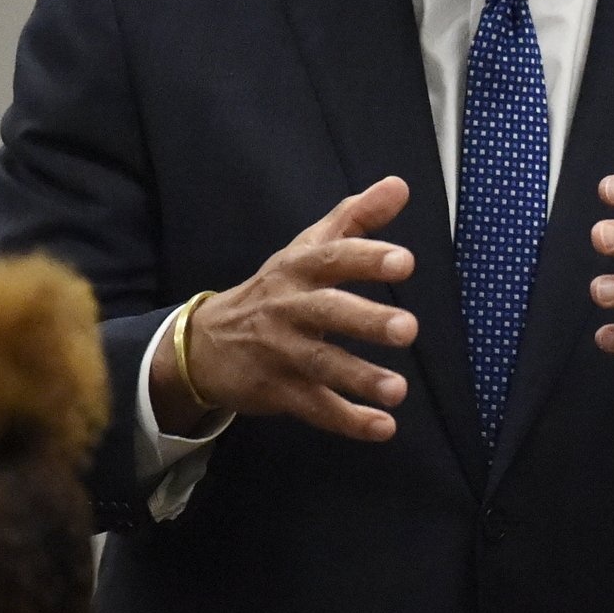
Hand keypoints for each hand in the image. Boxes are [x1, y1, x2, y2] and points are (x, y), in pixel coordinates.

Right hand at [148, 178, 418, 441]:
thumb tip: (400, 184)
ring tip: (398, 391)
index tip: (405, 262)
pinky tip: (384, 428)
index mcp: (298, 270)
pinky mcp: (277, 391)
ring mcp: (280, 353)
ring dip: (360, 378)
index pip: (332, 258)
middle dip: (366, 321)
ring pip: (321, 365)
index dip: (367, 258)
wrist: (204, 343)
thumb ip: (356, 217)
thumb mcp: (307, 248)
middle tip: (409, 329)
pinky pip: (315, 408)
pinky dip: (348, 421)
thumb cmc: (276, 289)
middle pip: (327, 312)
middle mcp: (288, 309)